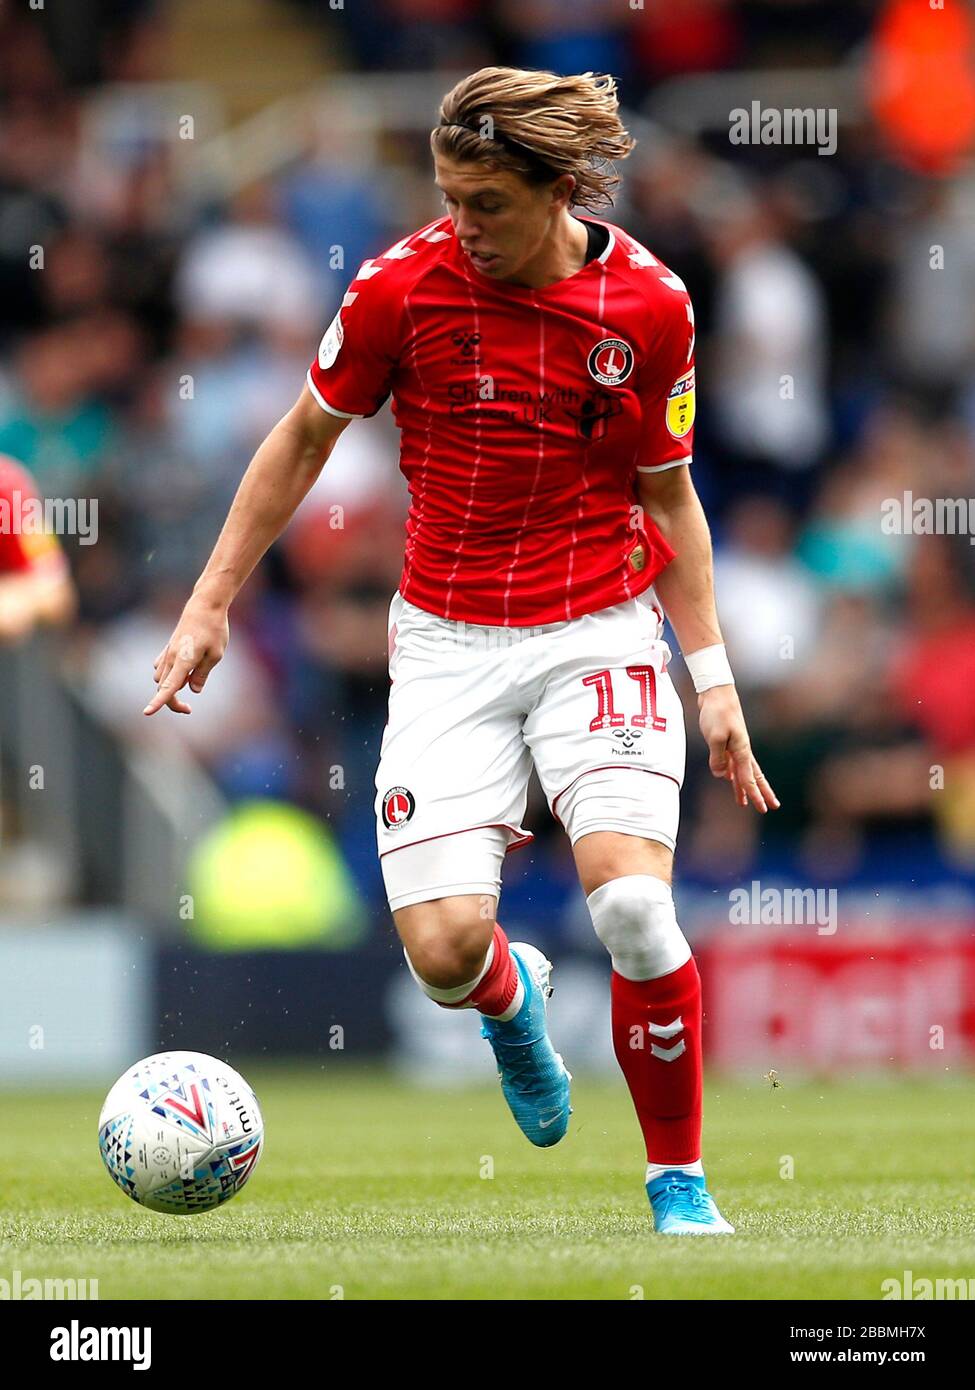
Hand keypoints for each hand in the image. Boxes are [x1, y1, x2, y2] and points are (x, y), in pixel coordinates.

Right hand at [144, 593, 229, 715]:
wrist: (205, 605)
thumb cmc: (214, 629)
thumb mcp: (216, 655)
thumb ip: (202, 674)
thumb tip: (193, 690)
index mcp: (183, 661)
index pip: (168, 687)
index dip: (158, 702)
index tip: (147, 713)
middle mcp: (171, 658)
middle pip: (164, 688)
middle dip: (173, 702)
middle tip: (189, 710)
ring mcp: (167, 652)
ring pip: (161, 678)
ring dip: (170, 687)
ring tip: (190, 683)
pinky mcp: (168, 647)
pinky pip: (161, 668)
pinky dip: (167, 675)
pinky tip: (180, 672)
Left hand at [697, 685, 779, 812]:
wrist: (716, 693)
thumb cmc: (717, 713)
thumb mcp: (714, 737)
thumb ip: (717, 758)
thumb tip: (721, 776)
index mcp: (742, 750)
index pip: (749, 778)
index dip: (754, 794)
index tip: (762, 808)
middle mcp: (741, 750)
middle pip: (754, 776)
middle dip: (761, 793)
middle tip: (769, 808)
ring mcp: (735, 746)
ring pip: (742, 772)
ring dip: (744, 787)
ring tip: (744, 803)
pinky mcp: (726, 742)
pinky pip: (731, 763)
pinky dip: (732, 774)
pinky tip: (730, 780)